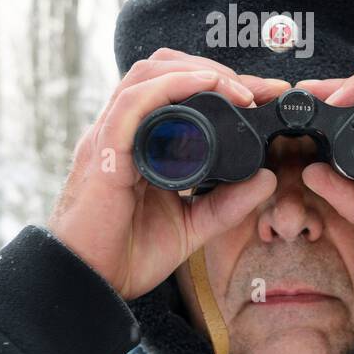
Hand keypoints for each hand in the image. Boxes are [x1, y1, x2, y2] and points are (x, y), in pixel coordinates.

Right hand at [47, 48, 290, 300]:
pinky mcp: (104, 152)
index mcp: (138, 142)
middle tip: (257, 90)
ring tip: (237, 88)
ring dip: (197, 70)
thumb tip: (266, 178)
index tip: (264, 95)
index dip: (220, 83)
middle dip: (214, 69)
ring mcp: (110, 137)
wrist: (87, 284)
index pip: (175, 90)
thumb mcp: (190, 226)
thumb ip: (227, 205)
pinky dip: (171, 86)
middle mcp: (122, 131)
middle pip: (163, 69)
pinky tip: (205, 85)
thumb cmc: (124, 256)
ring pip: (148, 73)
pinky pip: (133, 103)